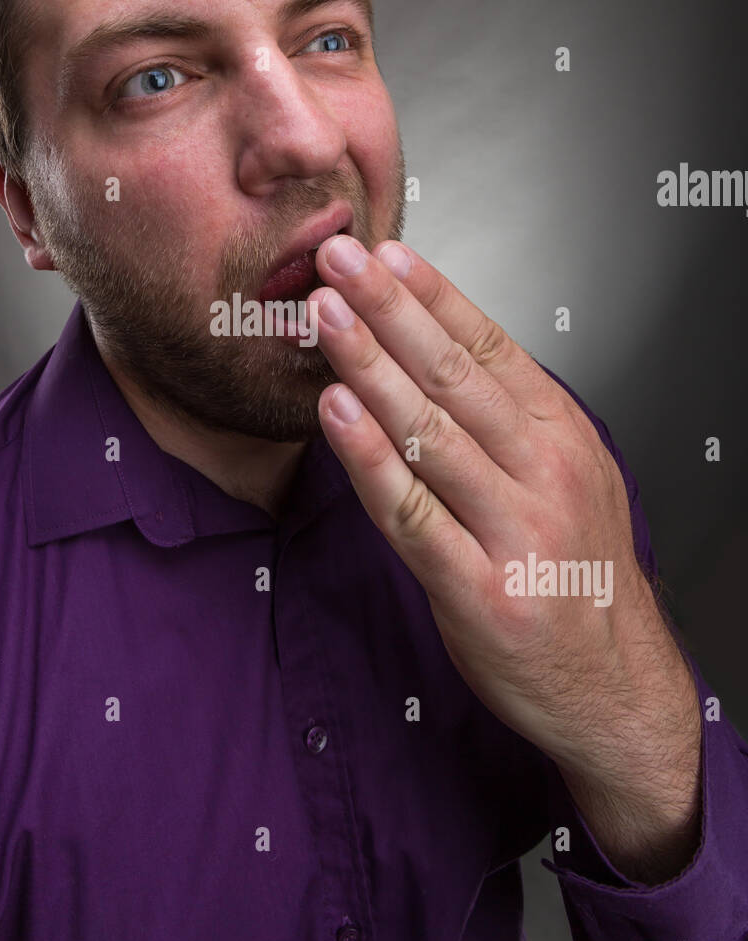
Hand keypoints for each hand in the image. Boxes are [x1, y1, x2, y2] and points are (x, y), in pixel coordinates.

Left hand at [309, 235, 701, 881]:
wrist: (615, 687)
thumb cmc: (576, 577)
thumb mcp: (568, 480)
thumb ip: (507, 423)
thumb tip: (433, 355)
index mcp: (563, 437)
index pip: (490, 347)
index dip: (432, 295)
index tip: (384, 252)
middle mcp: (545, 473)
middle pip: (455, 375)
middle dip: (389, 309)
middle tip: (337, 258)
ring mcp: (513, 531)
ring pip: (430, 432)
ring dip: (370, 364)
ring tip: (324, 316)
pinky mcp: (478, 588)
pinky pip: (411, 513)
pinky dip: (369, 457)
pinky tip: (336, 412)